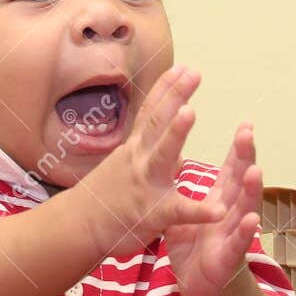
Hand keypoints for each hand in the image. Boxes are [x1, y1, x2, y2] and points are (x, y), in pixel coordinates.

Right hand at [75, 65, 226, 255]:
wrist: (76, 229)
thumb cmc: (104, 198)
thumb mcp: (125, 167)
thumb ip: (151, 155)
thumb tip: (176, 148)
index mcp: (136, 149)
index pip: (151, 112)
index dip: (167, 89)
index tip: (184, 66)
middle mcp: (139, 159)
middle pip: (157, 122)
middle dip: (175, 96)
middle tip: (193, 73)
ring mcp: (145, 184)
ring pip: (162, 155)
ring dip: (175, 133)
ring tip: (190, 112)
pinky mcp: (153, 214)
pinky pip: (179, 212)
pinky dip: (199, 211)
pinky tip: (219, 210)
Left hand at [162, 121, 263, 295]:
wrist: (202, 290)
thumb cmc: (195, 250)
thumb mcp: (186, 216)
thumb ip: (186, 191)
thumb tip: (175, 163)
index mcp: (220, 202)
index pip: (230, 171)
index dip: (238, 149)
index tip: (246, 124)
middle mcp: (231, 214)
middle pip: (240, 181)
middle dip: (245, 157)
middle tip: (248, 133)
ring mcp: (233, 236)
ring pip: (244, 209)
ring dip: (251, 190)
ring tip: (255, 169)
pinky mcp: (228, 259)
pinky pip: (237, 244)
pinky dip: (245, 232)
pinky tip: (252, 219)